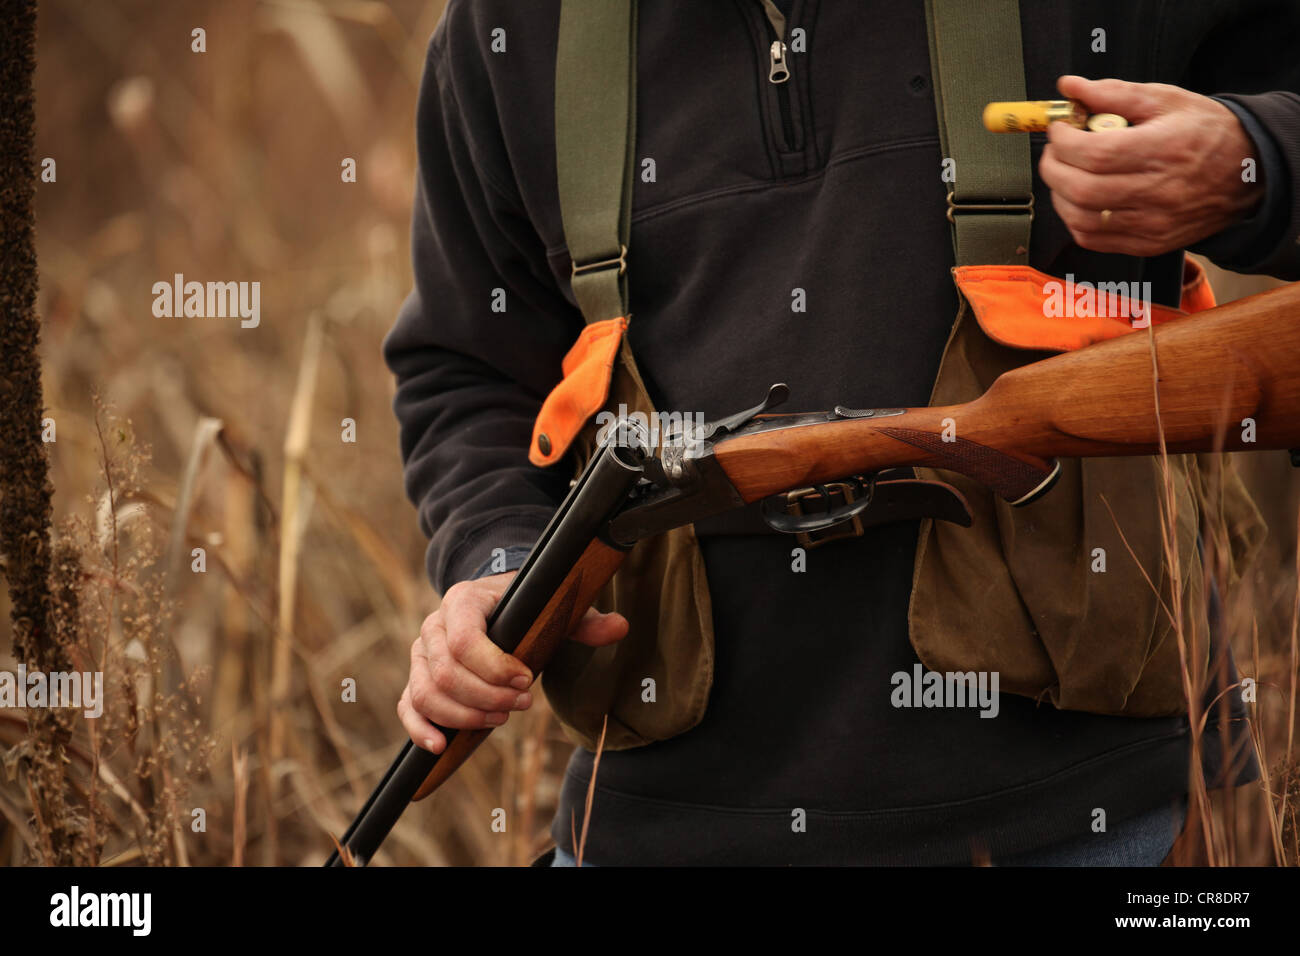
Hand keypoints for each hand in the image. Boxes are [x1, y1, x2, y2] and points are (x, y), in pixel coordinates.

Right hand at [398, 571, 628, 752]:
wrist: (497, 603)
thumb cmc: (527, 610)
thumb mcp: (556, 609)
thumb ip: (584, 621)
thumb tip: (619, 626)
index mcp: (464, 601)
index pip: (464, 640)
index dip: (495, 668)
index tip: (528, 680)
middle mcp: (434, 626)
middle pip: (447, 673)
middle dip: (488, 697)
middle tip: (524, 703)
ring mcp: (421, 654)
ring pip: (427, 693)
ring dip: (465, 716)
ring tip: (501, 718)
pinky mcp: (418, 678)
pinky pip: (408, 706)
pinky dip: (420, 729)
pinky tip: (441, 747)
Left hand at [1039, 75, 1262, 256]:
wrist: (1248, 172)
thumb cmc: (1207, 133)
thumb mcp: (1166, 100)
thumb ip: (1113, 93)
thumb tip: (1070, 87)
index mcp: (1162, 150)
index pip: (1095, 153)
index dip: (1064, 141)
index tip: (1060, 129)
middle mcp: (1158, 191)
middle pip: (1081, 189)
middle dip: (1053, 167)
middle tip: (1055, 151)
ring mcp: (1151, 223)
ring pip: (1081, 218)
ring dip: (1059, 195)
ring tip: (1066, 173)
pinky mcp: (1147, 243)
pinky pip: (1093, 239)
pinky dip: (1074, 218)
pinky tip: (1079, 199)